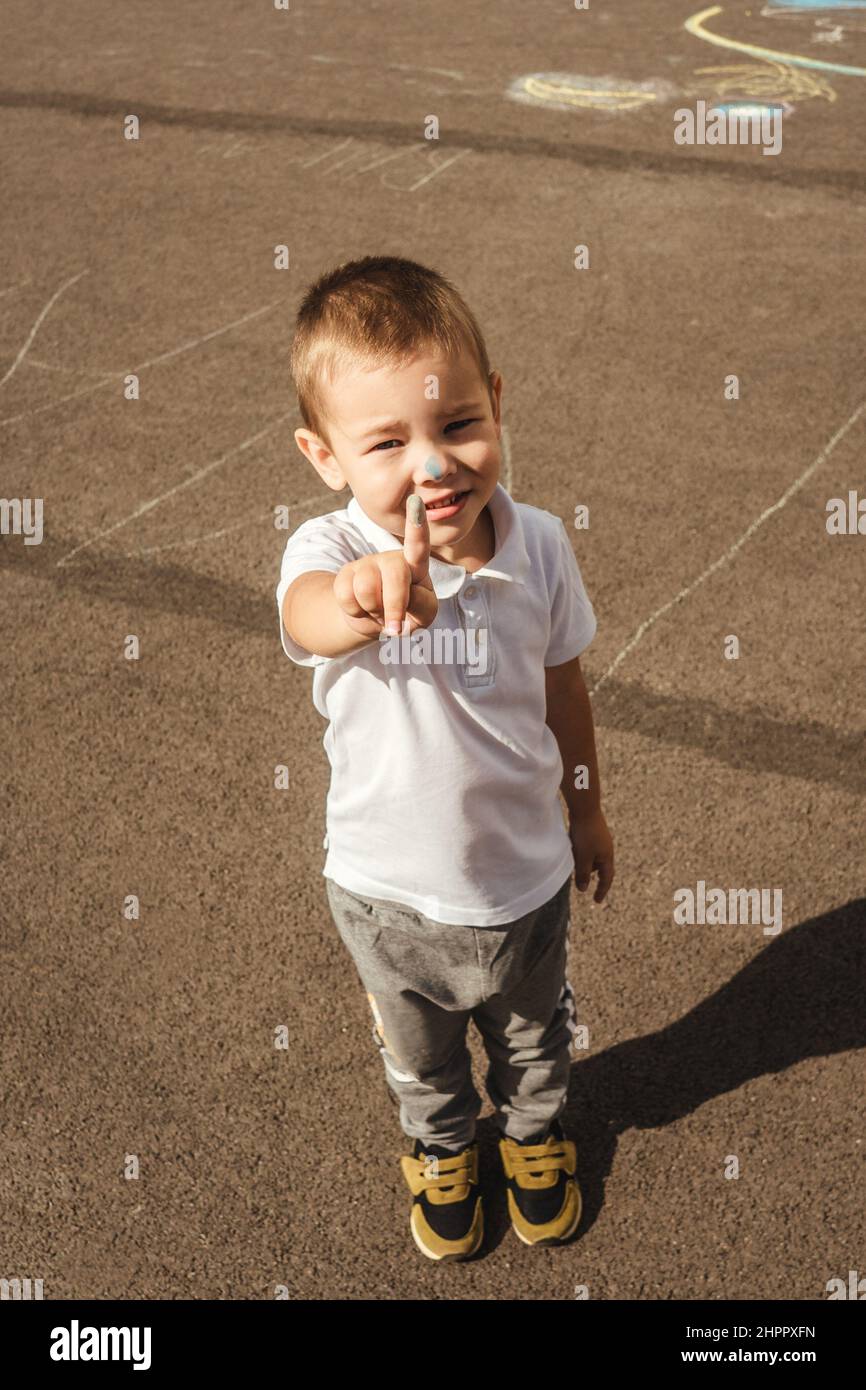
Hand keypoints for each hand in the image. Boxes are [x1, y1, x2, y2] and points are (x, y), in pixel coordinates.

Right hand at [332, 494, 437, 639]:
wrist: (373, 620)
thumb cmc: (408, 614)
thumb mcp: (423, 616)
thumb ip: (421, 608)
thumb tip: (398, 610)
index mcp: (416, 566)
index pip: (419, 545)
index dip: (417, 526)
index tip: (416, 504)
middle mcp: (392, 559)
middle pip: (395, 576)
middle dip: (394, 607)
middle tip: (394, 627)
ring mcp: (368, 564)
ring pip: (368, 590)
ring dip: (375, 611)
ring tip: (378, 611)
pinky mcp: (346, 574)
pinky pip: (347, 597)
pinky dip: (357, 613)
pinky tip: (362, 608)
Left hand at [569, 808, 613, 903]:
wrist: (585, 808)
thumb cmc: (585, 834)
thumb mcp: (583, 857)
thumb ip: (583, 874)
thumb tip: (583, 889)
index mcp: (607, 857)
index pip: (607, 878)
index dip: (602, 891)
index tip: (597, 901)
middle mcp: (607, 849)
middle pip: (601, 868)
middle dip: (594, 877)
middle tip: (583, 884)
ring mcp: (601, 840)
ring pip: (594, 858)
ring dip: (587, 865)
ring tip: (576, 868)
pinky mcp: (594, 832)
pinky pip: (590, 849)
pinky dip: (584, 855)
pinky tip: (574, 851)